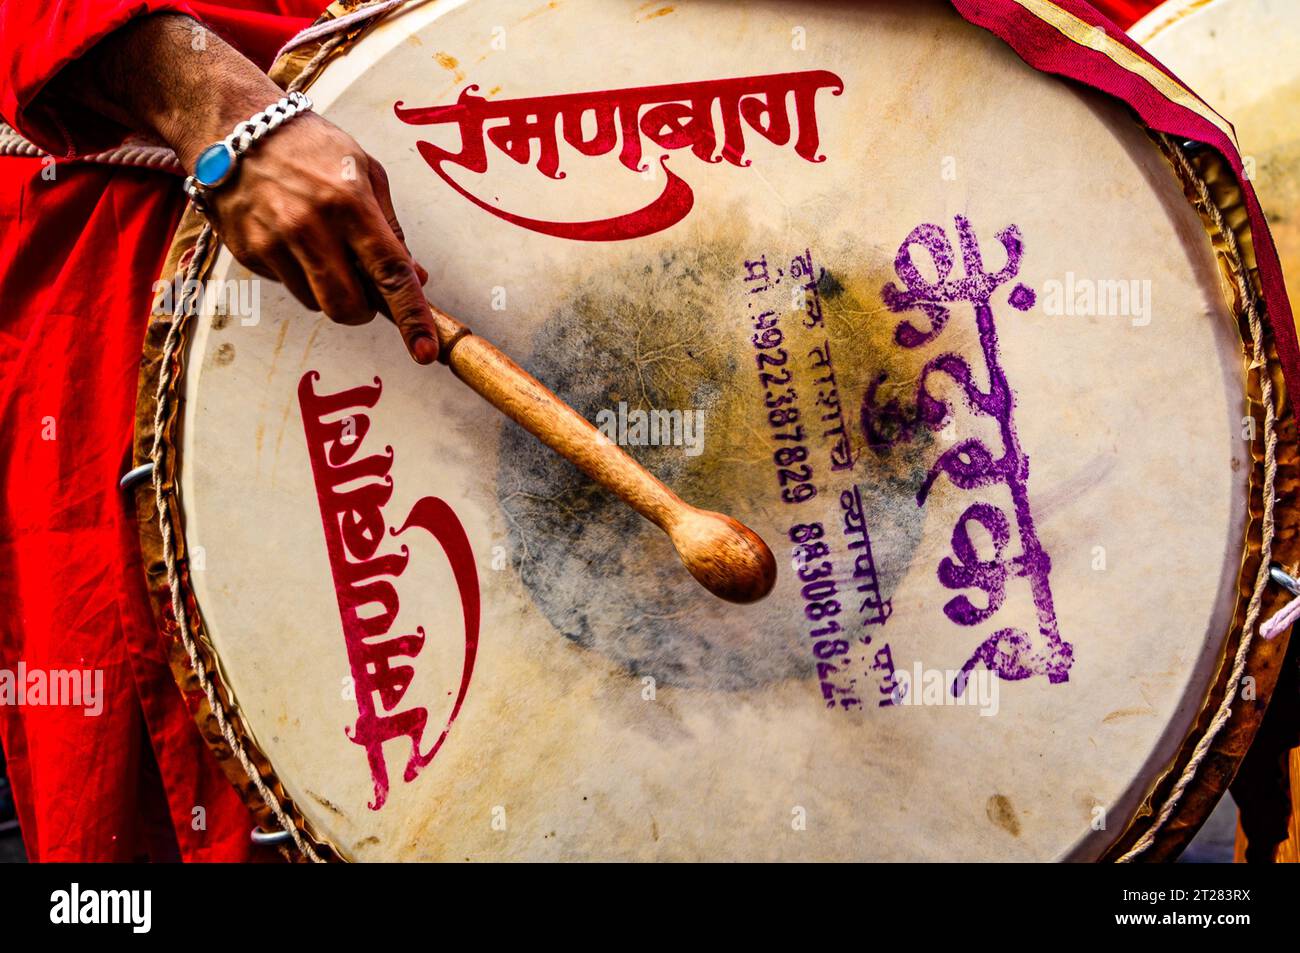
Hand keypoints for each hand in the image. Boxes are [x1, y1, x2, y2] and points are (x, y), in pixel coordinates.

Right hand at [45, 13, 438, 363]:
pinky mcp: (249, 252)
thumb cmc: (311, 147)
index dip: (412, 318)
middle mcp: (311, 226)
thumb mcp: (365, 171)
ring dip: (329, 291)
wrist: (235, 126)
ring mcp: (275, 242)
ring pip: (317, 303)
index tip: (427, 352)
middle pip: (348, 307)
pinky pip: (287, 286)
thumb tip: (416, 279)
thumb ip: (391, 228)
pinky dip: (299, 275)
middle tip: (365, 289)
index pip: (390, 273)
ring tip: (322, 247)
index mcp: (351, 203)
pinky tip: (291, 237)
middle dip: (364, 310)